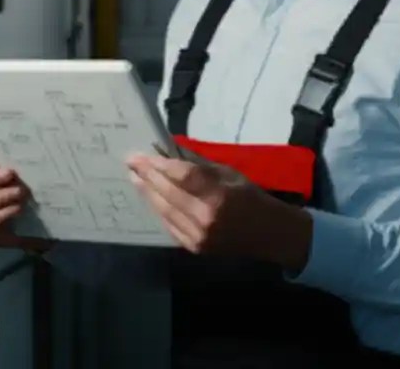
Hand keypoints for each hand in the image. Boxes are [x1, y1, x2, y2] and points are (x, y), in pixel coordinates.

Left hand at [126, 152, 312, 271]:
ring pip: (164, 210)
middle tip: (131, 162)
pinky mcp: (193, 247)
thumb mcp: (230, 173)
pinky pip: (169, 225)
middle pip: (168, 192)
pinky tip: (150, 197)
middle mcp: (205, 217)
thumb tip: (170, 152)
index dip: (158, 165)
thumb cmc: (251, 197)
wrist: (269, 234)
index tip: (141, 155)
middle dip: (147, 176)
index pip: (182, 176)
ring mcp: (197, 235)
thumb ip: (199, 166)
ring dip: (147, 193)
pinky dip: (158, 210)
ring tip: (135, 177)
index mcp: (219, 195)